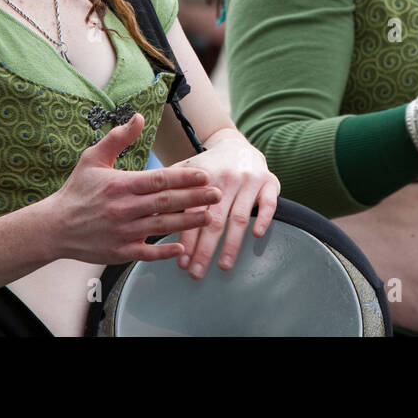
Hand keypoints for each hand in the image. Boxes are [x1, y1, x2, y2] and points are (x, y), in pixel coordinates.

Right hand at [45, 114, 221, 263]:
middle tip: (218, 194)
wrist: (53, 227)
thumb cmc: (76, 191)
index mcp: (120, 185)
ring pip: (160, 227)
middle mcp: (123, 209)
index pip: (158, 180)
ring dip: (187, 222)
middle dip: (194, 198)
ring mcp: (122, 232)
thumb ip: (117, 138)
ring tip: (210, 217)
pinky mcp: (119, 252)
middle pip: (165, 202)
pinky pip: (146, 253)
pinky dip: (164, 252)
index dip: (183, 177)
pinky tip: (181, 247)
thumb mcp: (92, 159)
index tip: (204, 175)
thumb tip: (138, 116)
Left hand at [167, 129, 280, 278]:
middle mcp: (228, 179)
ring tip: (223, 266)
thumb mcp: (187, 170)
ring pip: (240, 216)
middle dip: (206, 249)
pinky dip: (264, 218)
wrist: (235, 144)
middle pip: (216, 219)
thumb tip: (147, 216)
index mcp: (204, 178)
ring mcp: (250, 181)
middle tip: (196, 273)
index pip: (193, 212)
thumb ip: (169, 191)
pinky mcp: (270, 183)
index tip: (182, 262)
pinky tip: (256, 236)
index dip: (187, 237)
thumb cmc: (207, 166)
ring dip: (232, 244)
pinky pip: (269, 203)